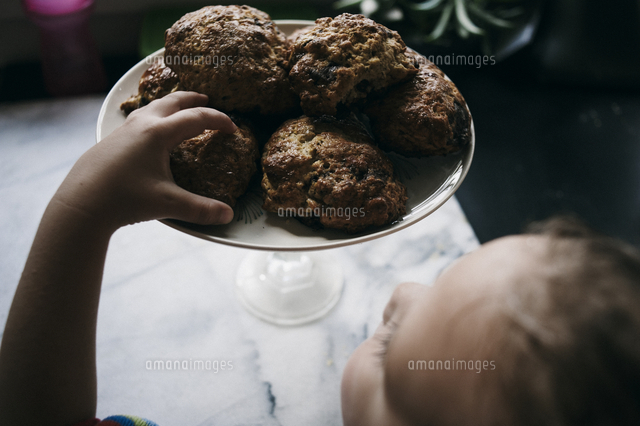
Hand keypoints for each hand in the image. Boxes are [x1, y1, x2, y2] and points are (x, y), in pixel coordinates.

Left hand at [53, 91, 237, 231]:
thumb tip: (228, 216)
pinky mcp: (112, 140)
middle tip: (207, 99)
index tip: (233, 127)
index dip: (219, 120)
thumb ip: (201, 210)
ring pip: (152, 107)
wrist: (81, 204)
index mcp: (158, 133)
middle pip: (172, 101)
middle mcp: (141, 125)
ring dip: (171, 104)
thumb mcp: (168, 204)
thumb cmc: (124, 200)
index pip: (196, 118)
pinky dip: (154, 116)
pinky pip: (138, 118)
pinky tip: (152, 132)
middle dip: (193, 99)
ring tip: (180, 109)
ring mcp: (124, 130)